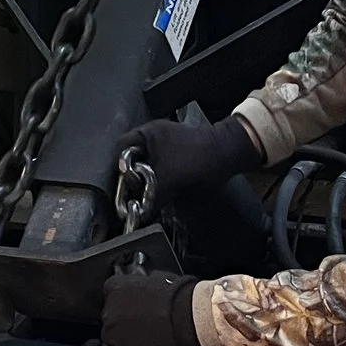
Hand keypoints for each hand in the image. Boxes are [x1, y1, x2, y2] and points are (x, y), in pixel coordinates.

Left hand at [100, 270, 201, 345]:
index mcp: (115, 287)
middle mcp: (110, 310)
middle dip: (124, 321)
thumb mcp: (159, 278)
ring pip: (113, 338)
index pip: (111, 293)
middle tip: (143, 324)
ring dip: (126, 339)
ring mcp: (114, 333)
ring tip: (146, 341)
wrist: (187, 318)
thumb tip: (150, 287)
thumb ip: (145, 284)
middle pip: (110, 317)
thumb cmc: (179, 297)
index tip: (134, 305)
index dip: (125, 301)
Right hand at [121, 116, 259, 201]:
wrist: (229, 155)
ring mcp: (168, 145)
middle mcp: (155, 136)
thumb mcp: (168, 179)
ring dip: (147, 182)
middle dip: (133, 178)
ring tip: (148, 194)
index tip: (119, 184)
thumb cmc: (200, 157)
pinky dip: (161, 182)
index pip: (119, 150)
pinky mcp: (180, 156)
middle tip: (133, 192)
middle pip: (132, 160)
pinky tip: (162, 193)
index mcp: (146, 133)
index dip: (117, 169)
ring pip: (147, 167)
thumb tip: (140, 213)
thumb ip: (150, 197)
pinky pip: (162, 171)